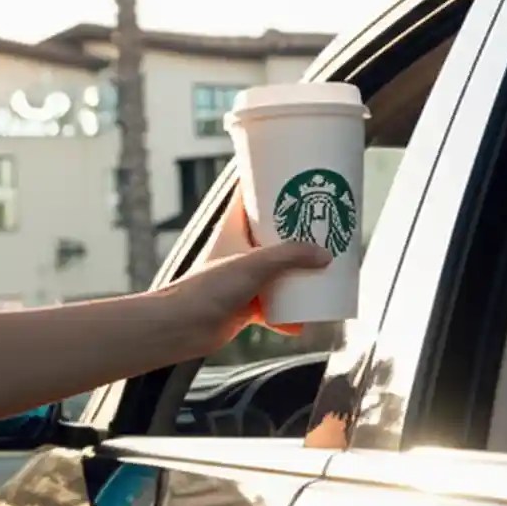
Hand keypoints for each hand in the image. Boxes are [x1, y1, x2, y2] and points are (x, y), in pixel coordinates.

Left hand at [163, 188, 330, 351]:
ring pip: (278, 270)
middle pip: (274, 233)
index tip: (295, 177)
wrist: (182, 328)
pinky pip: (275, 305)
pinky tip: (301, 321)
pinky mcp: (247, 304)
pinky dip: (289, 313)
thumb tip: (324, 255)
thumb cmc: (207, 288)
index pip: (251, 195)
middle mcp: (240, 249)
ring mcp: (243, 277)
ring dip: (297, 274)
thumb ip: (291, 256)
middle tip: (323, 227)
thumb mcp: (255, 263)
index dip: (270, 184)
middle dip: (298, 233)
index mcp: (235, 228)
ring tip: (321, 272)